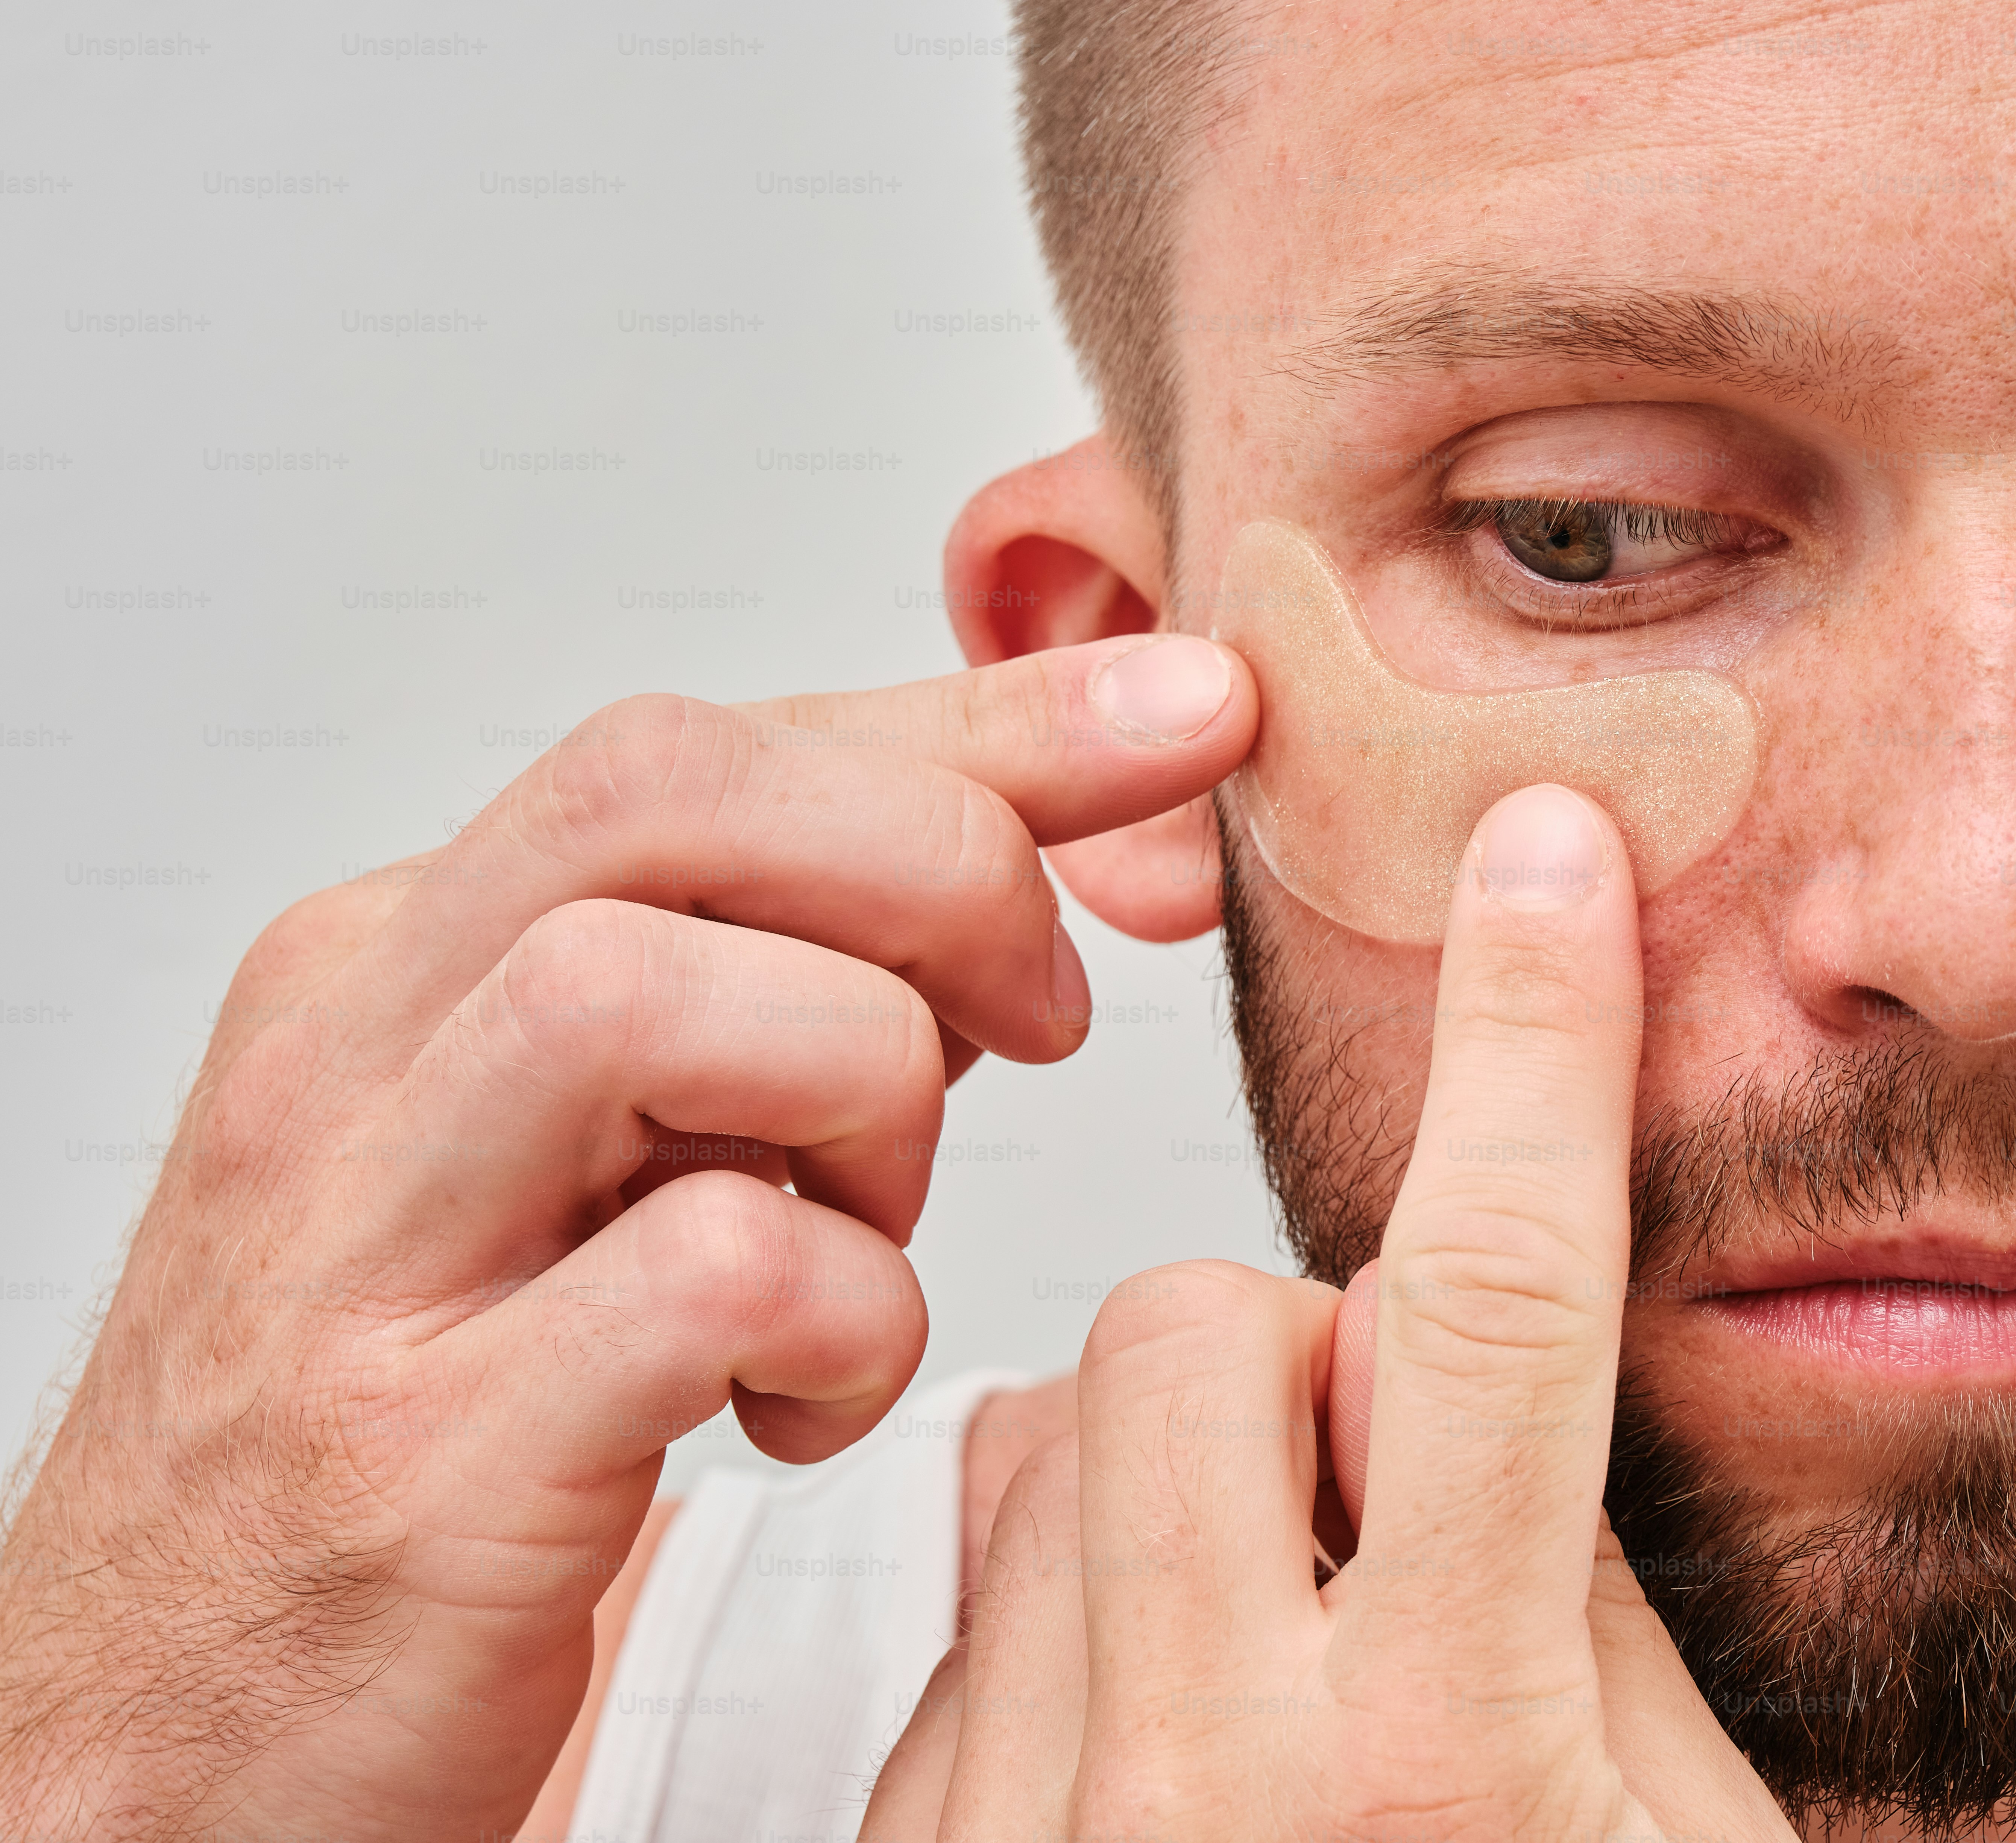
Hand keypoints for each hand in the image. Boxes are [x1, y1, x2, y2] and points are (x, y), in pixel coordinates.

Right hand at [0, 637, 1252, 1840]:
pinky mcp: (422, 1455)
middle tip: (1040, 1018)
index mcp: (395, 963)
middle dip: (938, 863)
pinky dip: (844, 1322)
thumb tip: (1033, 860)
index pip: (710, 746)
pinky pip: (710, 1272)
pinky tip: (807, 1401)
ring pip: (656, 992)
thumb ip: (770, 995)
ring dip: (866, 1093)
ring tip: (871, 1229)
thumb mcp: (590, 1155)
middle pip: (670, 794)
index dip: (986, 720)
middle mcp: (352, 1064)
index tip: (1190, 711)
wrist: (168, 1736)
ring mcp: (364, 1252)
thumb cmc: (440, 1414)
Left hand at [865, 784, 1795, 1841]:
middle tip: (1386, 1498)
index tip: (1543, 861)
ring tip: (1284, 1659)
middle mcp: (1208, 1790)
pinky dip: (1081, 1621)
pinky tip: (1175, 1752)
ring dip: (1185, 1488)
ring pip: (1044, 1444)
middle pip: (1190, 1323)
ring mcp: (1036, 1834)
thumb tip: (1459, 1388)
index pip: (1486, 1309)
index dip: (1532, 1052)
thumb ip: (1580, 1609)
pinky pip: (965, 1605)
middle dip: (1297, 1344)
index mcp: (1439, 1768)